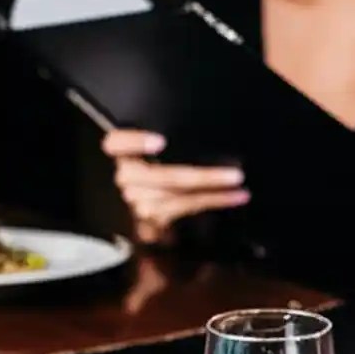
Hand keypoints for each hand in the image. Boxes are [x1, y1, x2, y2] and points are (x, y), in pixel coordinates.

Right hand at [101, 130, 249, 243]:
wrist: (160, 219)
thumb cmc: (168, 171)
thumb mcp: (167, 152)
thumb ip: (175, 144)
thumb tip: (212, 133)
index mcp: (124, 154)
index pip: (115, 144)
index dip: (133, 142)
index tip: (160, 141)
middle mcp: (126, 177)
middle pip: (161, 177)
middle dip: (202, 176)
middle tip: (235, 174)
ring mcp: (137, 201)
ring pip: (179, 196)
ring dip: (215, 190)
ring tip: (239, 184)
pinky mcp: (152, 220)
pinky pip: (186, 208)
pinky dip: (214, 201)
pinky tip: (235, 197)